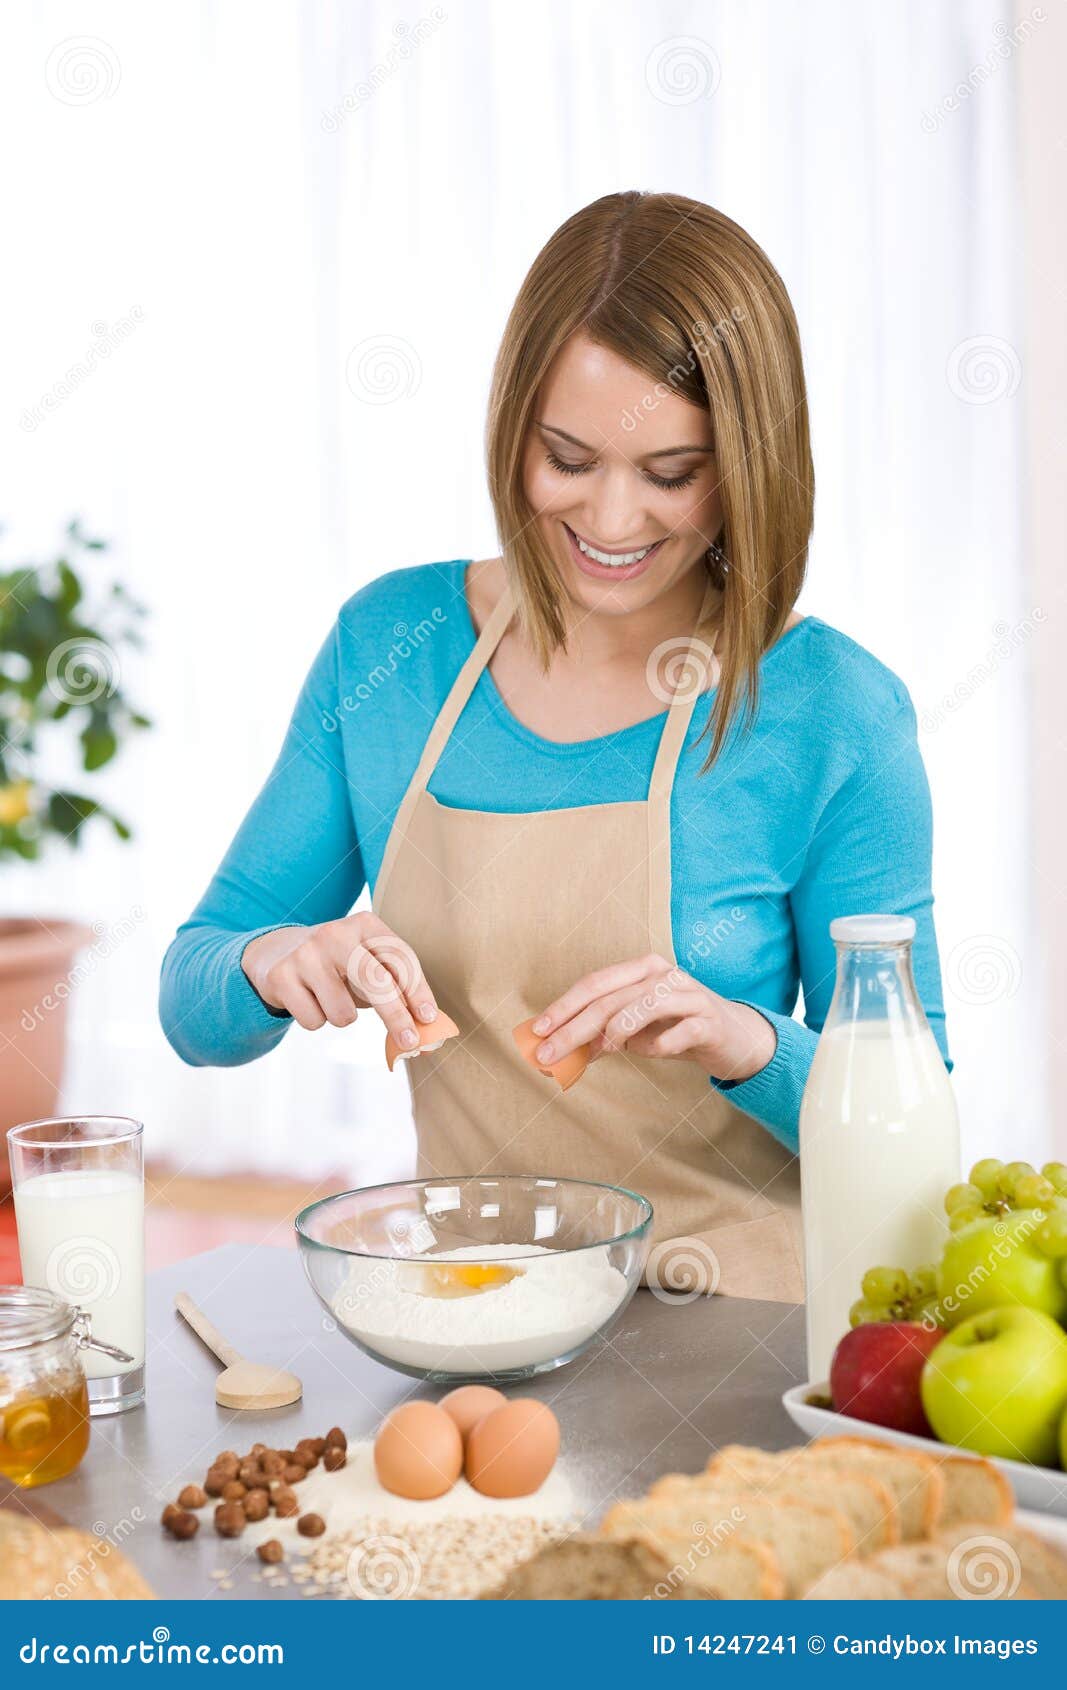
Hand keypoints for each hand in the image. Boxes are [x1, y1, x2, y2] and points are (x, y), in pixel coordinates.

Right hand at [241, 914, 438, 1051]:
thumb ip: (397, 988)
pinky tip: (308, 999)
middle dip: (396, 1016)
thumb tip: (425, 1026)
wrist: (277, 953)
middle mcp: (336, 934)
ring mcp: (306, 954)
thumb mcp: (368, 963)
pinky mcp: (281, 976)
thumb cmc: (339, 965)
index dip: (418, 991)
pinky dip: (316, 1019)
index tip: (429, 1018)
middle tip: (410, 1042)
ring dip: (344, 1018)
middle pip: (374, 981)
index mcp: (365, 925)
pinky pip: (314, 1021)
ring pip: (342, 1013)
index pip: (399, 958)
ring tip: (332, 999)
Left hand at [529, 953, 775, 1082]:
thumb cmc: (676, 1029)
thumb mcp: (636, 1029)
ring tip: (600, 1052)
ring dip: (615, 1032)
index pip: (594, 984)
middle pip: (611, 999)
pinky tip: (651, 1053)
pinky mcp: (710, 1021)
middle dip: (574, 1029)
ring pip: (644, 1006)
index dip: (563, 1007)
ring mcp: (690, 995)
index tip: (538, 1031)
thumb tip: (561, 1049)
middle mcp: (664, 975)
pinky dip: (660, 1045)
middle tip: (550, 1055)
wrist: (734, 1038)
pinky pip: (681, 1032)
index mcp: (642, 969)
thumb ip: (603, 1033)